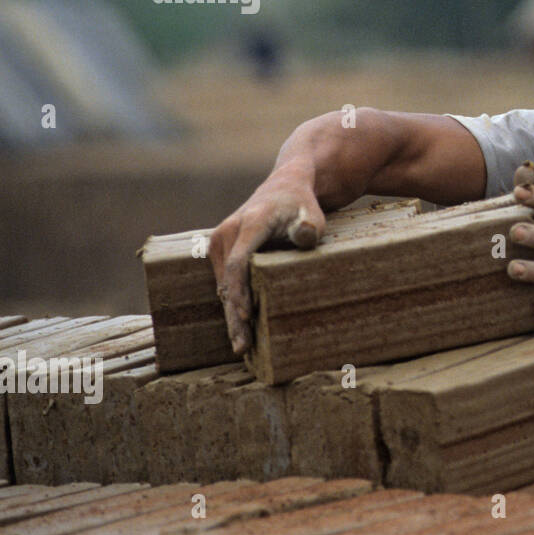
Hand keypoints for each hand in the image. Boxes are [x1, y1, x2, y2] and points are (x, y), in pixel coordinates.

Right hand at [208, 169, 325, 354]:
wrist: (284, 186)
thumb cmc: (301, 205)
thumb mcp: (312, 213)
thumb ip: (310, 226)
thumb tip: (305, 235)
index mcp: (250, 223)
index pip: (239, 263)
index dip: (241, 292)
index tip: (246, 316)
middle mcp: (228, 232)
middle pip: (227, 280)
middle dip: (234, 315)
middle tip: (241, 347)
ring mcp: (220, 241)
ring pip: (223, 284)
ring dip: (231, 314)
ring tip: (241, 346)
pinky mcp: (220, 250)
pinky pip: (224, 281)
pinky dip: (232, 302)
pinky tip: (239, 326)